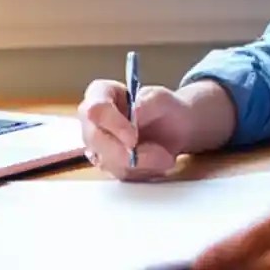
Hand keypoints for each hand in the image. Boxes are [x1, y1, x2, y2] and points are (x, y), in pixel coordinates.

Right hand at [77, 79, 195, 180]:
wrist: (176, 130)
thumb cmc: (166, 108)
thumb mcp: (163, 98)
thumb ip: (149, 101)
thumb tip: (135, 113)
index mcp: (100, 94)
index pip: (95, 109)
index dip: (112, 124)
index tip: (134, 138)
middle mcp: (92, 121)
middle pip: (96, 140)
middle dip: (128, 152)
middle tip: (160, 154)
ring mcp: (97, 145)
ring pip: (109, 162)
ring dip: (143, 164)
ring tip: (165, 155)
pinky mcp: (108, 165)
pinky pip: (121, 175)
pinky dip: (143, 172)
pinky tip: (157, 162)